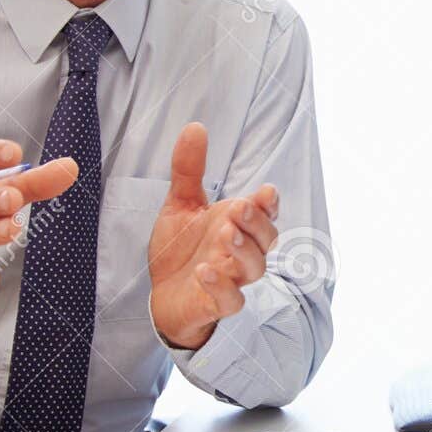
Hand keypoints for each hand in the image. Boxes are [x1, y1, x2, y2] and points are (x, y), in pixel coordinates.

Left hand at [148, 122, 278, 348]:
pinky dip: (222, 286)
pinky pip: (231, 300)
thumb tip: (195, 127)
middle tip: (239, 208)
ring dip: (244, 251)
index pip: (265, 213)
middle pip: (267, 239)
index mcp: (237, 225)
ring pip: (255, 268)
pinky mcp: (216, 304)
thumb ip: (189, 169)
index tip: (265, 192)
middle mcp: (240, 251)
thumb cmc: (180, 249)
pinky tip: (205, 271)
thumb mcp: (180, 204)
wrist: (162, 294)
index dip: (270, 204)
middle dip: (257, 223)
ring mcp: (231, 278)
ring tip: (225, 235)